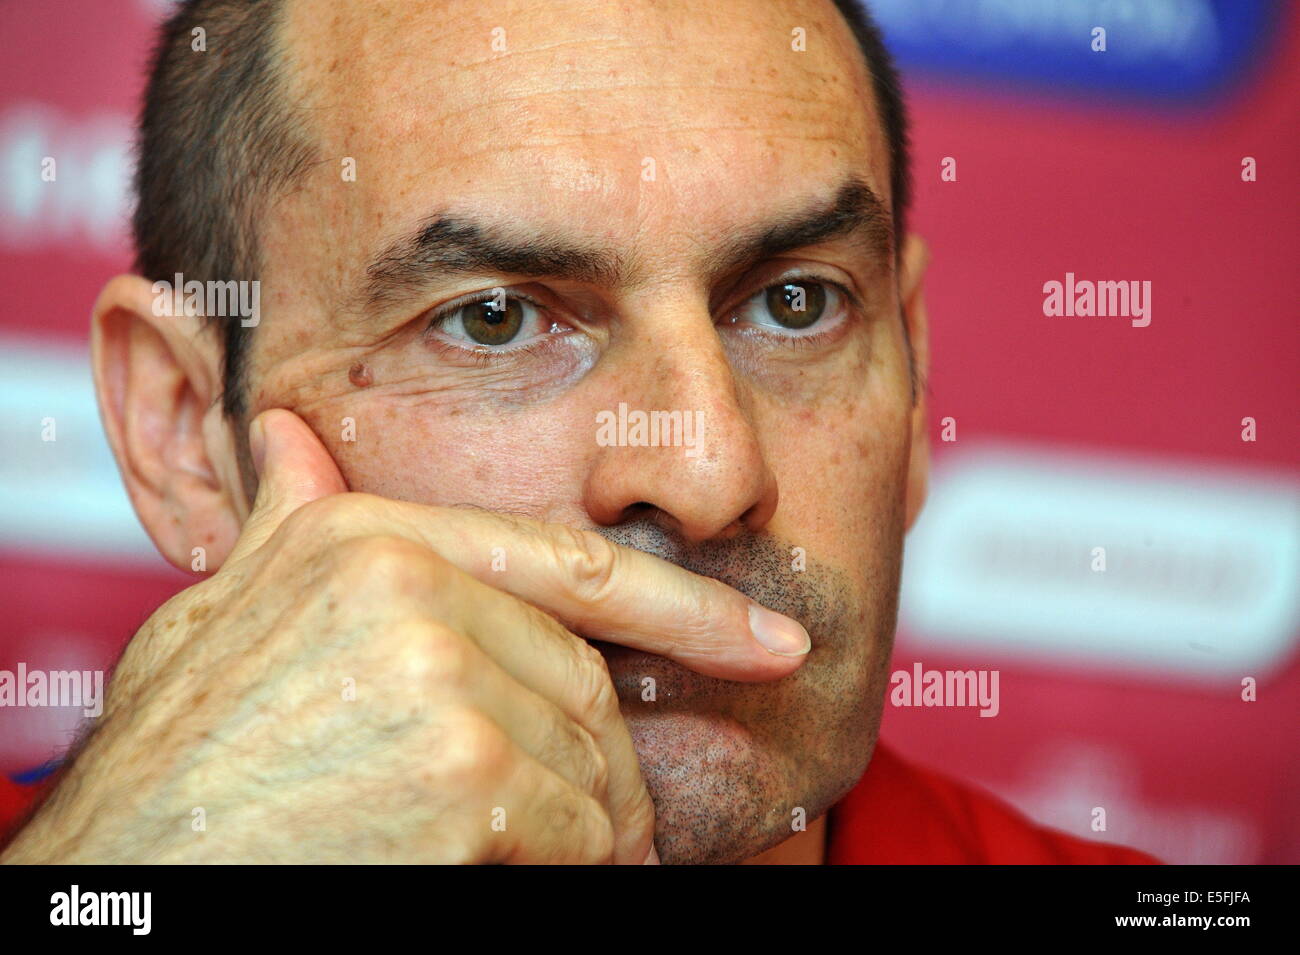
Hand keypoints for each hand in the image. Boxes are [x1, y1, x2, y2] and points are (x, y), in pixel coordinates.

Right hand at [1, 410, 809, 863]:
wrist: (127, 866)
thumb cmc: (177, 755)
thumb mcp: (222, 616)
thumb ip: (286, 528)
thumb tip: (291, 440)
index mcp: (371, 539)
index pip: (575, 567)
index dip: (689, 608)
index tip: (774, 644)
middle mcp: (413, 588)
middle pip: (588, 680)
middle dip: (596, 759)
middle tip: (571, 818)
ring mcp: (442, 678)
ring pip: (594, 762)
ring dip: (583, 823)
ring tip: (523, 851)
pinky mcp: (465, 778)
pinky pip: (577, 827)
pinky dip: (566, 863)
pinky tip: (500, 871)